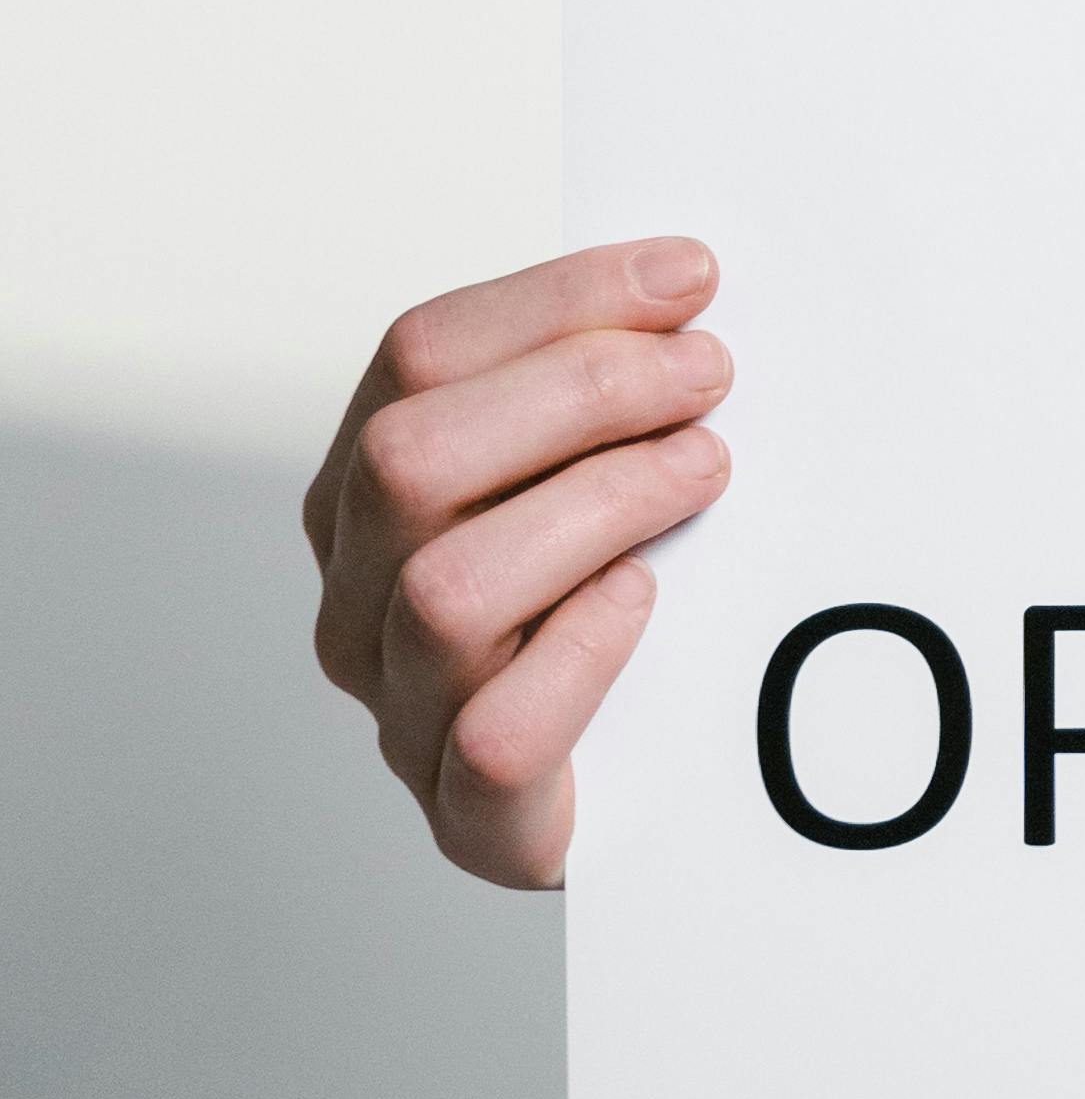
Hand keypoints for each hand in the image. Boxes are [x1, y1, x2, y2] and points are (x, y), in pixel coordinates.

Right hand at [304, 240, 731, 888]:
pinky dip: (578, 655)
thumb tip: (681, 286)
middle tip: (711, 375)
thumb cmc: (608, 612)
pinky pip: (497, 735)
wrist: (634, 798)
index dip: (560, 298)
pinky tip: (642, 601)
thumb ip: (595, 391)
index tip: (690, 277)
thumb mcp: (587, 475)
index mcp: (366, 494)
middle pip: (411, 459)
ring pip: (448, 590)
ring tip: (704, 469)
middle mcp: (359, 600)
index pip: (420, 356)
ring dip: (597, 503)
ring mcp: (404, 713)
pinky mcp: (474, 821)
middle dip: (580, 390)